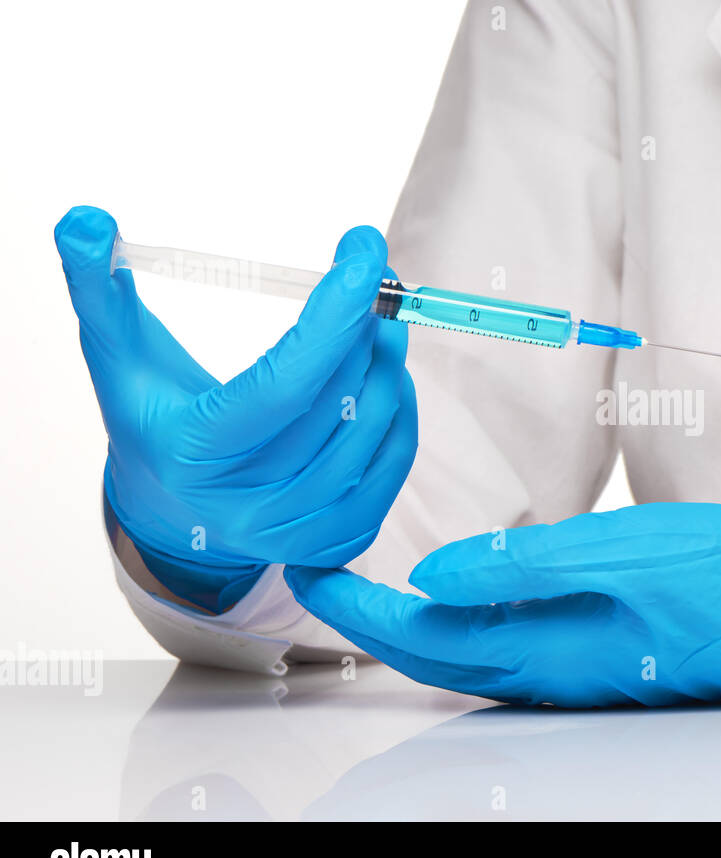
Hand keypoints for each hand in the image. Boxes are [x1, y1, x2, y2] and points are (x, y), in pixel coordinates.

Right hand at [55, 206, 417, 609]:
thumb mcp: (117, 357)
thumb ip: (96, 287)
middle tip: (371, 281)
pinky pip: (391, 468)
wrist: (169, 510)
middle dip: (366, 331)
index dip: (333, 316)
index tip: (364, 252)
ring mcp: (293, 529)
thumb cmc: (151, 418)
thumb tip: (84, 220)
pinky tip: (387, 377)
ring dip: (388, 366)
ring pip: (373, 433)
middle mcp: (246, 504)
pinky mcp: (332, 540)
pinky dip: (401, 415)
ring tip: (380, 325)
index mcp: (193, 454)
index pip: (283, 384)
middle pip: (338, 404)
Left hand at [285, 503, 720, 706]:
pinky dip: (466, 623)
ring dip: (414, 624)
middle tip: (323, 576)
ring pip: (469, 654)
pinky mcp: (603, 651)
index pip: (424, 636)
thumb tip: (431, 577)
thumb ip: (522, 566)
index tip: (310, 573)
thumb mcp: (622, 554)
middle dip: (372, 619)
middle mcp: (552, 669)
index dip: (360, 608)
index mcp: (546, 647)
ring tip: (375, 586)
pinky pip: (510, 646)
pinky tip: (466, 597)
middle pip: (435, 653)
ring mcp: (578, 666)